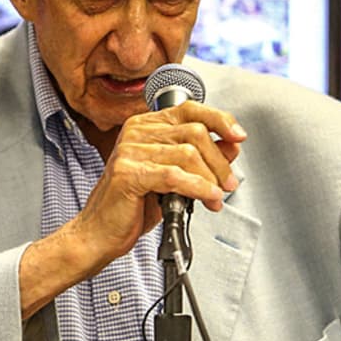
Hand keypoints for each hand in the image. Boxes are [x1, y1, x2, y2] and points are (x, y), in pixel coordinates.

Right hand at [71, 102, 245, 263]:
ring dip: (210, 179)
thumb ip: (200, 158)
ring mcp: (129, 150)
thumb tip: (231, 146)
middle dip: (219, 162)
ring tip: (215, 197)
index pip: (189, 109)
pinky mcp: (128, 172)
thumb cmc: (133, 205)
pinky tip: (207, 198)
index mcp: (146, 126)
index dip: (219, 120)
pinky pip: (174, 176)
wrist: (101, 232)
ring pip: (188, 154)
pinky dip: (198, 188)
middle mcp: (136, 132)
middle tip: (227, 183)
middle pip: (194, 132)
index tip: (238, 136)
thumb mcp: (174, 176)